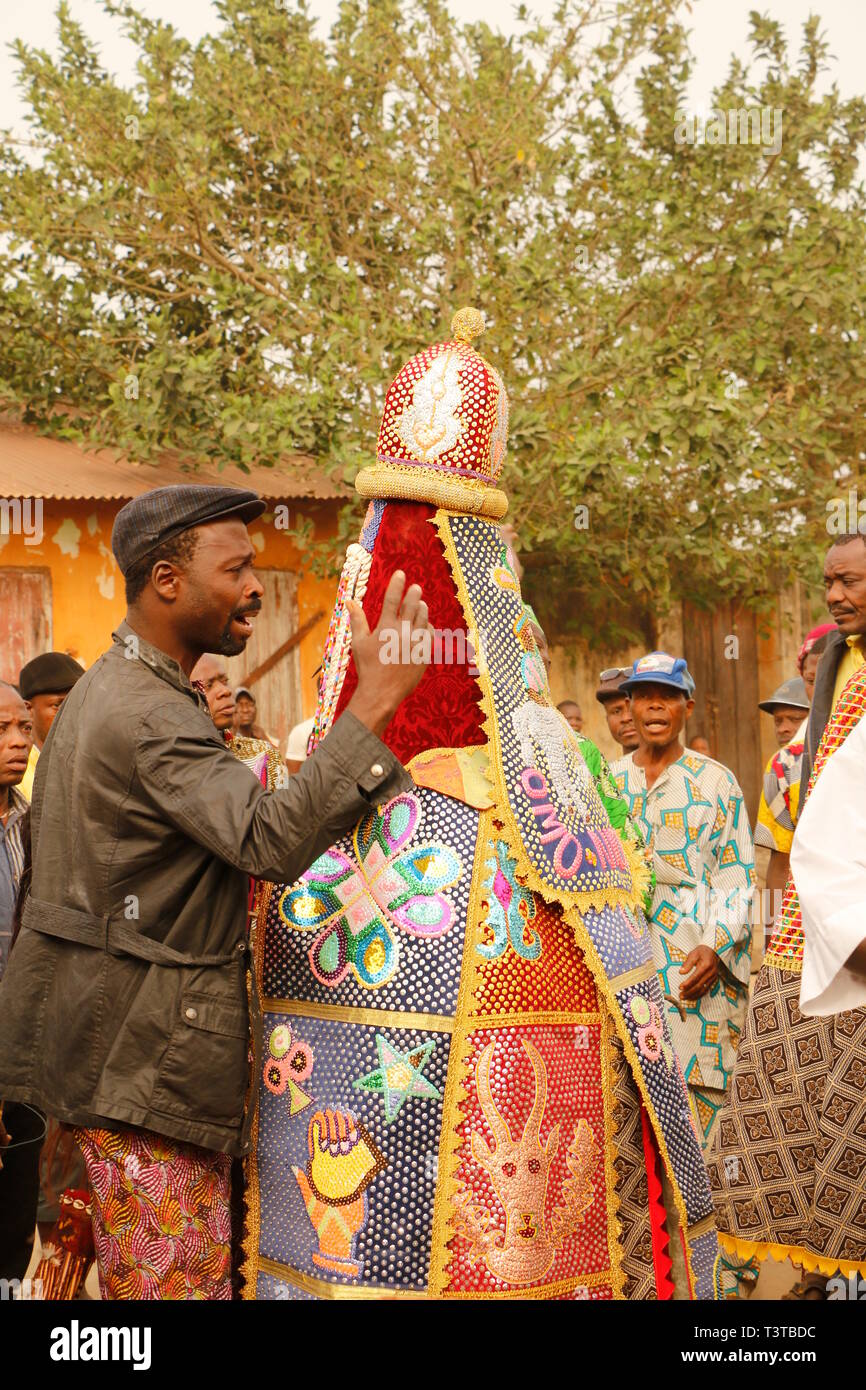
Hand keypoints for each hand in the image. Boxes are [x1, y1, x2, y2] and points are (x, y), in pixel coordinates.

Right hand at [345, 569, 429, 736]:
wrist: (382, 693)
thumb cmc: (368, 667)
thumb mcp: (359, 643)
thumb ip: (357, 620)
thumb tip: (349, 601)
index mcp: (385, 627)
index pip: (392, 599)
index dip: (397, 584)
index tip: (401, 574)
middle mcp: (403, 632)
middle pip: (412, 605)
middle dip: (414, 593)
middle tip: (416, 587)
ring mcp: (416, 642)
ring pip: (424, 618)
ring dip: (422, 609)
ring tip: (420, 604)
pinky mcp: (424, 653)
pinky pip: (430, 634)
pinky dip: (427, 627)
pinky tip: (425, 625)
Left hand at [679, 945, 719, 999]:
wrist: (714, 951)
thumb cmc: (702, 952)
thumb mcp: (694, 954)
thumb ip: (687, 963)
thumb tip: (681, 972)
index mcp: (706, 965)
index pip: (696, 977)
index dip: (688, 983)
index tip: (680, 987)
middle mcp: (711, 973)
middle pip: (699, 985)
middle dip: (689, 992)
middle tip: (680, 995)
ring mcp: (713, 978)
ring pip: (703, 990)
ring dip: (693, 995)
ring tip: (684, 997)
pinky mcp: (713, 981)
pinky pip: (706, 990)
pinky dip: (699, 995)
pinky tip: (691, 997)